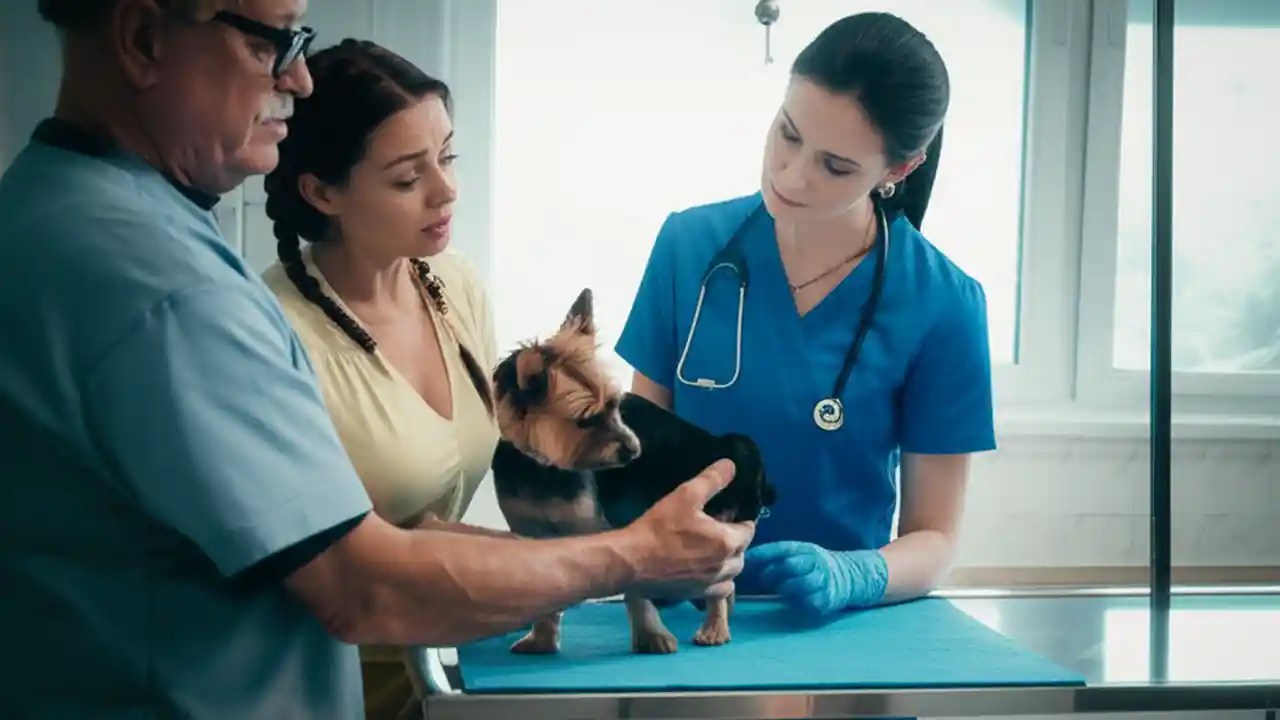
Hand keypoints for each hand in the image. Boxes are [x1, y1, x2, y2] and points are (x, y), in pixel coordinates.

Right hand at [624, 459, 755, 599]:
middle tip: (718, 529)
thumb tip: (731, 465)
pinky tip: (705, 571)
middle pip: (742, 553)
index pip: (749, 530)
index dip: (741, 520)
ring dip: (729, 562)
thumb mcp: (685, 495)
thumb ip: (711, 480)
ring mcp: (711, 584)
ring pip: (733, 574)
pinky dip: (719, 581)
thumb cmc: (660, 527)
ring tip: (713, 551)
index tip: (727, 514)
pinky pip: (720, 590)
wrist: (631, 561)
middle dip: (736, 541)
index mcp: (727, 542)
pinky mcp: (696, 595)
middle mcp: (724, 566)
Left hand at [744, 541, 887, 618]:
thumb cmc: (816, 566)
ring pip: (798, 585)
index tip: (746, 559)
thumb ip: (779, 557)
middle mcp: (815, 563)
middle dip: (771, 572)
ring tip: (779, 589)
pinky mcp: (827, 600)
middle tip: (761, 578)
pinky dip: (796, 602)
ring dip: (783, 587)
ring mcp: (822, 581)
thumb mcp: (802, 554)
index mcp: (806, 549)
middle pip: (789, 565)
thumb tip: (747, 561)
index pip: (781, 548)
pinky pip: (807, 602)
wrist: (851, 577)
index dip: (762, 554)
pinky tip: (793, 600)